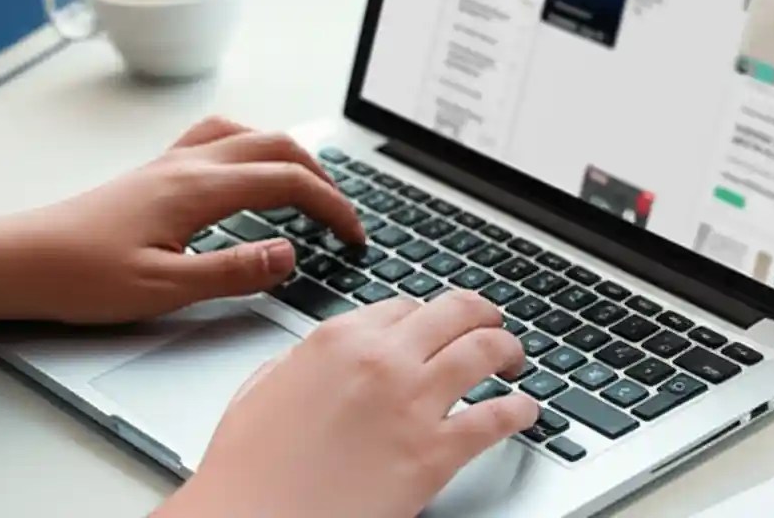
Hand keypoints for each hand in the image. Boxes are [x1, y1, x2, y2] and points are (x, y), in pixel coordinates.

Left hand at [0, 116, 364, 323]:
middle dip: (323, 179)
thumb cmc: (81, 277)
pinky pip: (217, 138)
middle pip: (278, 147)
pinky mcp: (155, 172)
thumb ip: (234, 271)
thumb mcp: (164, 289)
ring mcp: (170, 162)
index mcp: (198, 189)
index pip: (289, 182)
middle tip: (343, 219)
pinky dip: (251, 147)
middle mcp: (188, 164)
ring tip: (309, 190)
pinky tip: (248, 170)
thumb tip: (291, 254)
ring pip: (250, 134)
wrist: (17, 260)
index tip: (354, 237)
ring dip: (289, 156)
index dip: (333, 208)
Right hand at [156, 291, 538, 517]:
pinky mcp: (434, 453)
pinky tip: (525, 411)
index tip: (438, 325)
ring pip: (485, 351)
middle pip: (456, 312)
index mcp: (338, 339)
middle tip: (493, 326)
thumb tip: (327, 354)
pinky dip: (520, 410)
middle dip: (482, 316)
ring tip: (515, 359)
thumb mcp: (263, 388)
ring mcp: (412, 403)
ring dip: (509, 350)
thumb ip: (303, 361)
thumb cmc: (248, 468)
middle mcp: (382, 359)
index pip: (406, 306)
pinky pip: (496, 418)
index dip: (429, 316)